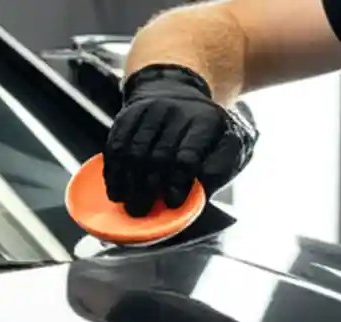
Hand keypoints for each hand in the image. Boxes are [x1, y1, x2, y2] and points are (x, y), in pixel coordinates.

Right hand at [103, 64, 256, 216]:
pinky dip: (113, 170)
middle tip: (142, 211)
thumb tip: (198, 195)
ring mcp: (150, 110)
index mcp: (206, 122)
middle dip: (148, 189)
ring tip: (128, 205)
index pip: (188, 155)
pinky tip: (115, 190)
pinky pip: (116, 144)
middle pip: (158, 156)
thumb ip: (218, 171)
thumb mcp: (228, 147)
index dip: (178, 182)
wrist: (179, 91)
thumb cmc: (205, 134)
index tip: (172, 202)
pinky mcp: (128, 112)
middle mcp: (177, 111)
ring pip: (133, 151)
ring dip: (128, 183)